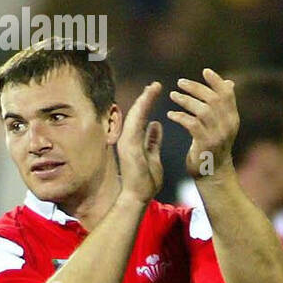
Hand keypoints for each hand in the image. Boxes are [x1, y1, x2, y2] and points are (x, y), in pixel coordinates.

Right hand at [117, 82, 163, 203]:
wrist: (137, 198)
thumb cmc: (145, 182)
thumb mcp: (153, 157)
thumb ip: (153, 140)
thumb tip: (156, 124)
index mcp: (134, 142)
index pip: (141, 119)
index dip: (147, 105)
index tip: (156, 93)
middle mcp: (128, 140)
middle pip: (137, 114)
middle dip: (145, 98)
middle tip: (155, 84)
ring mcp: (127, 142)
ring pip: (135, 115)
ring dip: (144, 100)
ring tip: (154, 86)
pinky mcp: (129, 145)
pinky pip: (136, 122)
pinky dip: (142, 108)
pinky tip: (149, 97)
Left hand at [169, 68, 237, 179]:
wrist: (212, 176)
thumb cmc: (213, 149)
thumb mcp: (222, 126)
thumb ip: (223, 107)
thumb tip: (229, 83)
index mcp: (232, 118)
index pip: (227, 93)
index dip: (217, 81)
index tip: (205, 71)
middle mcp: (228, 124)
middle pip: (213, 99)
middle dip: (196, 88)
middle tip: (180, 82)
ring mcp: (218, 135)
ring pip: (203, 110)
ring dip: (186, 101)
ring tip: (173, 95)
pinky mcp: (205, 144)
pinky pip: (192, 125)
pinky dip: (181, 117)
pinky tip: (171, 114)